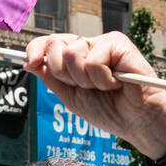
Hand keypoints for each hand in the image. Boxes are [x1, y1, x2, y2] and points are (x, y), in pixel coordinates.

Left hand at [23, 31, 165, 156]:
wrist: (137, 122)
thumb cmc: (109, 111)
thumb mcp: (72, 97)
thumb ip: (52, 79)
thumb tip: (29, 63)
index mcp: (76, 56)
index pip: (48, 44)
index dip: (35, 49)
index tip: (30, 62)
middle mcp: (88, 46)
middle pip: (55, 45)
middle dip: (63, 73)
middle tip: (85, 86)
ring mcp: (103, 43)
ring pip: (72, 53)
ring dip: (85, 80)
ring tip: (105, 86)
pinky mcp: (119, 44)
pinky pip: (93, 60)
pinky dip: (102, 79)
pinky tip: (117, 83)